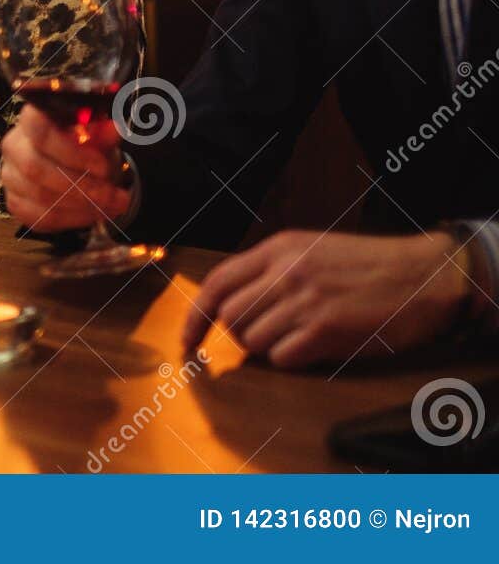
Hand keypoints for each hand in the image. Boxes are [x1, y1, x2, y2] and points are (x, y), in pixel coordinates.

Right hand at [0, 104, 129, 230]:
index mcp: (31, 121)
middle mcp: (14, 146)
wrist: (74, 167)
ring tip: (110, 203)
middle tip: (110, 194)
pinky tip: (93, 212)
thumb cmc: (83, 147)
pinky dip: (73, 219)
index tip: (101, 167)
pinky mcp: (15, 203)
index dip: (71, 152)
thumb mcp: (97, 136)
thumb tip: (113, 131)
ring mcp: (11, 176)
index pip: (39, 132)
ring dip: (82, 204)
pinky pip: (42, 217)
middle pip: (36, 168)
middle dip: (80, 185)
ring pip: (41, 196)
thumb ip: (103, 134)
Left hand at [182, 230, 469, 369]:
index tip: (187, 340)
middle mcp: (284, 272)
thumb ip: (270, 270)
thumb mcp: (310, 249)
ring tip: (298, 337)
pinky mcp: (325, 329)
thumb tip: (233, 303)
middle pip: (229, 316)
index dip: (195, 316)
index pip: (216, 282)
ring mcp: (304, 300)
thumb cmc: (369, 266)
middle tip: (269, 334)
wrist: (423, 275)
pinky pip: (282, 357)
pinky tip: (314, 347)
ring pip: (251, 340)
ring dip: (268, 348)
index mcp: (277, 249)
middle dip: (240, 334)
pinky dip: (291, 360)